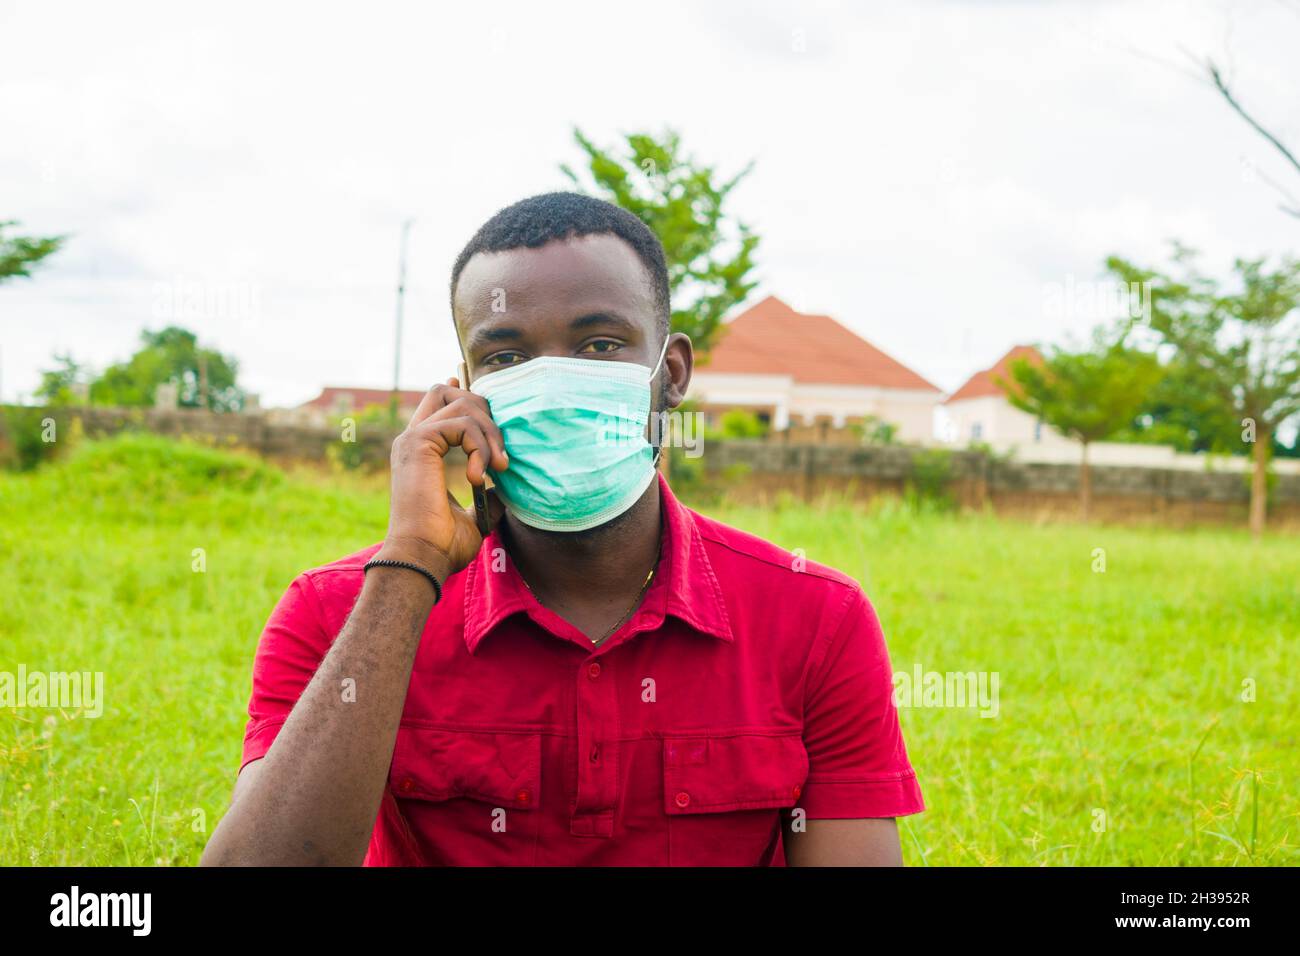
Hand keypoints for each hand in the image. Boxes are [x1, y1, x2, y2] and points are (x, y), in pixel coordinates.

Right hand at [377, 378, 507, 577]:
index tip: (483, 403)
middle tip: (500, 459)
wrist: (423, 557)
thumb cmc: (442, 545)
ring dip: (490, 433)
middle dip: (485, 414)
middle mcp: (413, 439)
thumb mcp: (473, 518)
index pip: (436, 403)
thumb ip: (485, 499)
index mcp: (421, 452)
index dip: (461, 393)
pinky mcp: (419, 442)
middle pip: (449, 392)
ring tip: (497, 469)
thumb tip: (502, 492)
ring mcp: (413, 438)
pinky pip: (463, 423)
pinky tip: (479, 476)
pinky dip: (480, 446)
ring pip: (462, 404)